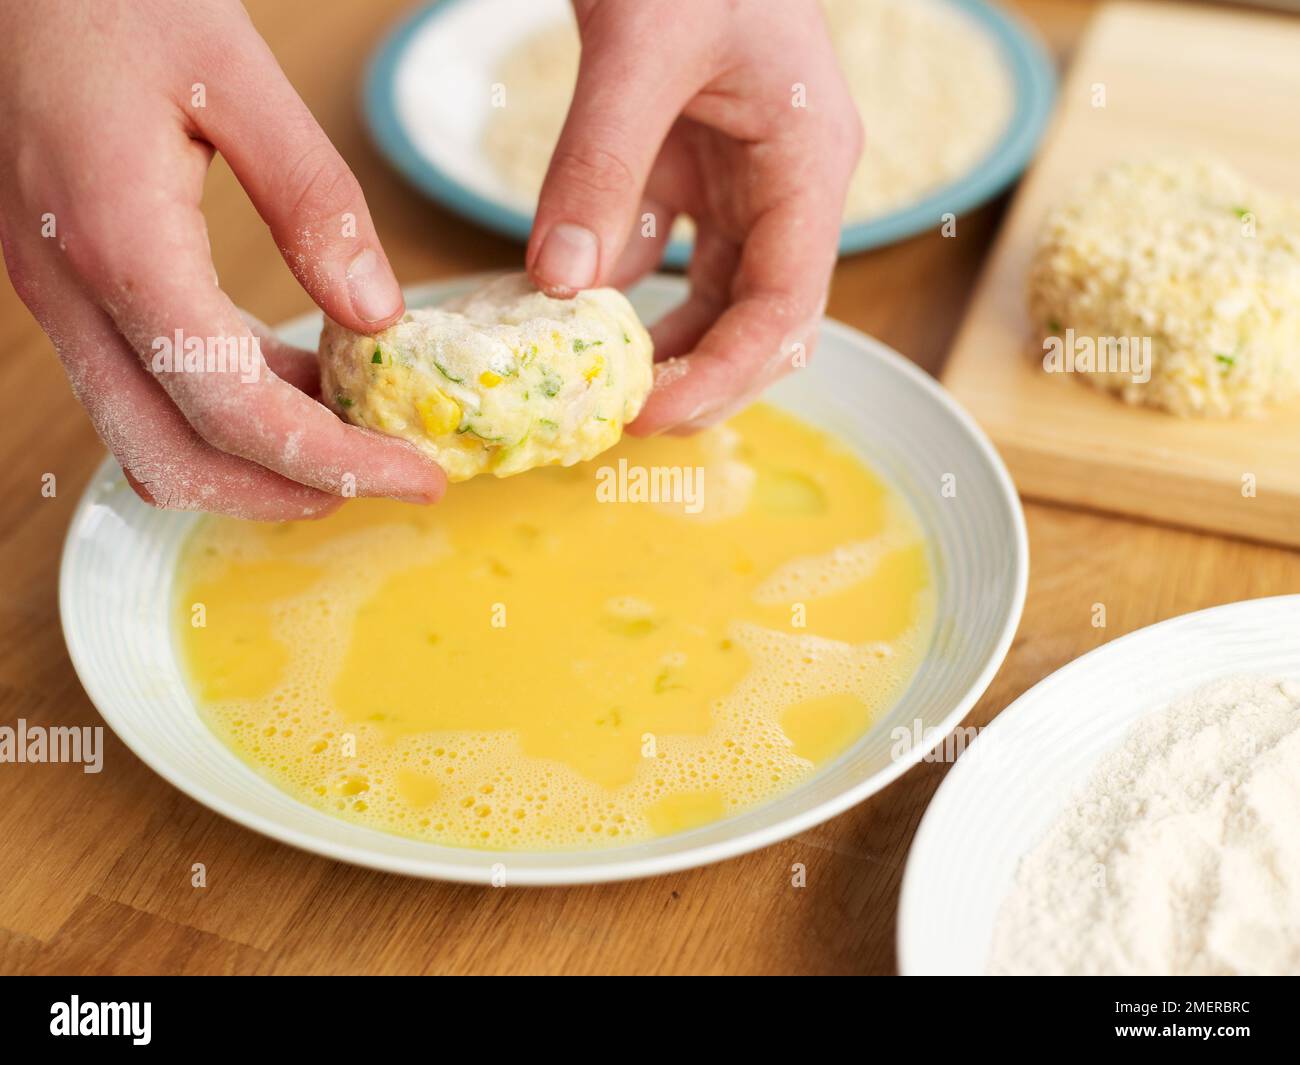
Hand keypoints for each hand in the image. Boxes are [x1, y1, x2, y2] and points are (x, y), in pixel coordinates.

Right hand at [0, 0, 444, 519]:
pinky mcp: (72, 282)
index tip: (419, 479)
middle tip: (387, 478)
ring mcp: (61, 294)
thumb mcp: (235, 73)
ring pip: (153, 437)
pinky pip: (149, 384)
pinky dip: (227, 408)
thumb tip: (377, 314)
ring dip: (257, 461)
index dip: (335, 464)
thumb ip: (312, 199)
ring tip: (357, 435)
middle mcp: (72, 291)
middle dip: (289, 493)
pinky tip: (301, 379)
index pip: (233, 410)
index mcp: (119, 245)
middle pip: (177, 460)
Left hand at [526, 0, 861, 432]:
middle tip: (614, 419)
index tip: (650, 415)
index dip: (726, 376)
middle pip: (758, 322)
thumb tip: (556, 284)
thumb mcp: (640, 45)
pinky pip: (659, 253)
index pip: (787, 307)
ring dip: (655, 347)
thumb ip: (599, 163)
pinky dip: (616, 289)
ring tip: (587, 384)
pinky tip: (564, 307)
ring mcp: (737, 181)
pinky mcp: (687, 169)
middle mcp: (785, 185)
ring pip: (710, 300)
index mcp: (810, 162)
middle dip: (696, 379)